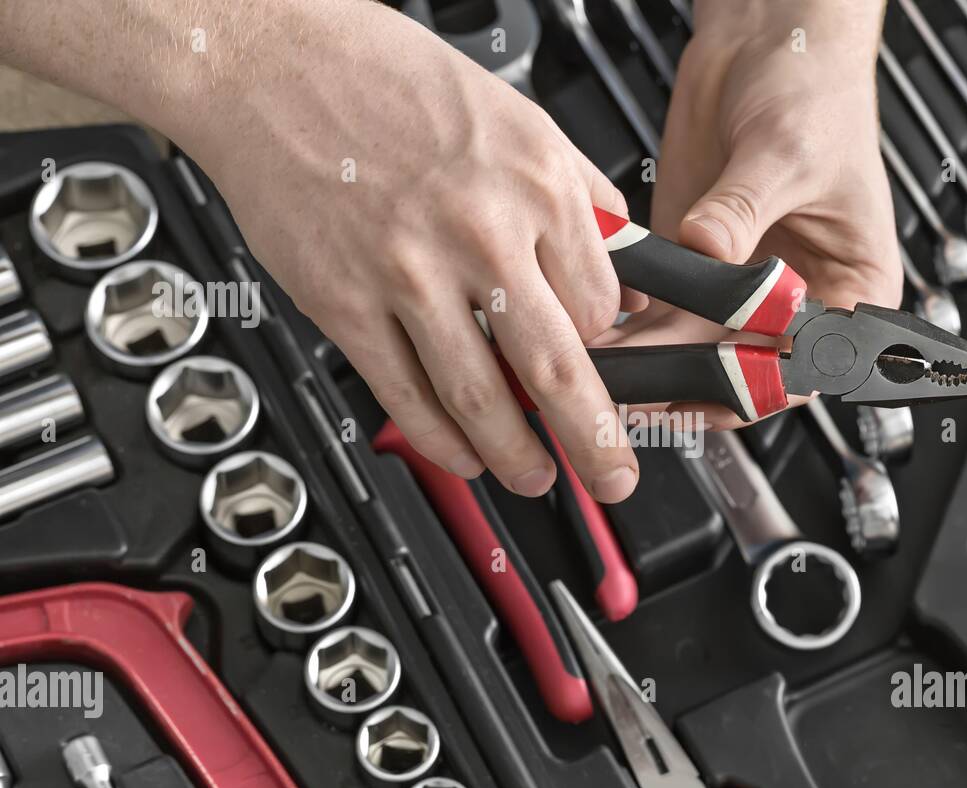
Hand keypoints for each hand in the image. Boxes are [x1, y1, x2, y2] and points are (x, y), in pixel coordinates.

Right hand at [175, 2, 646, 501]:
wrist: (273, 61)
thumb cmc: (389, 79)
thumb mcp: (519, 117)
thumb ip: (579, 196)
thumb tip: (622, 267)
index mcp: (537, 185)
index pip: (600, 305)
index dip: (611, 351)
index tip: (610, 372)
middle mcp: (481, 233)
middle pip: (558, 368)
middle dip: (595, 439)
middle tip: (614, 476)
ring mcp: (410, 275)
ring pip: (481, 397)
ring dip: (516, 455)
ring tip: (536, 476)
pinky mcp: (346, 303)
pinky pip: (404, 393)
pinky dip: (440, 440)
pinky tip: (462, 456)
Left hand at [597, 0, 900, 428]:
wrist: (770, 39)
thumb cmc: (815, 89)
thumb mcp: (786, 152)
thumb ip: (742, 210)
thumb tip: (707, 248)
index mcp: (852, 289)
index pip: (807, 365)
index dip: (758, 384)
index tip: (709, 384)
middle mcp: (798, 300)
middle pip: (743, 370)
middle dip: (687, 381)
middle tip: (638, 385)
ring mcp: (743, 286)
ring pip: (694, 352)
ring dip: (650, 362)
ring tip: (607, 366)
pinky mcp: (697, 264)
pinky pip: (662, 313)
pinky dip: (633, 328)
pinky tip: (602, 333)